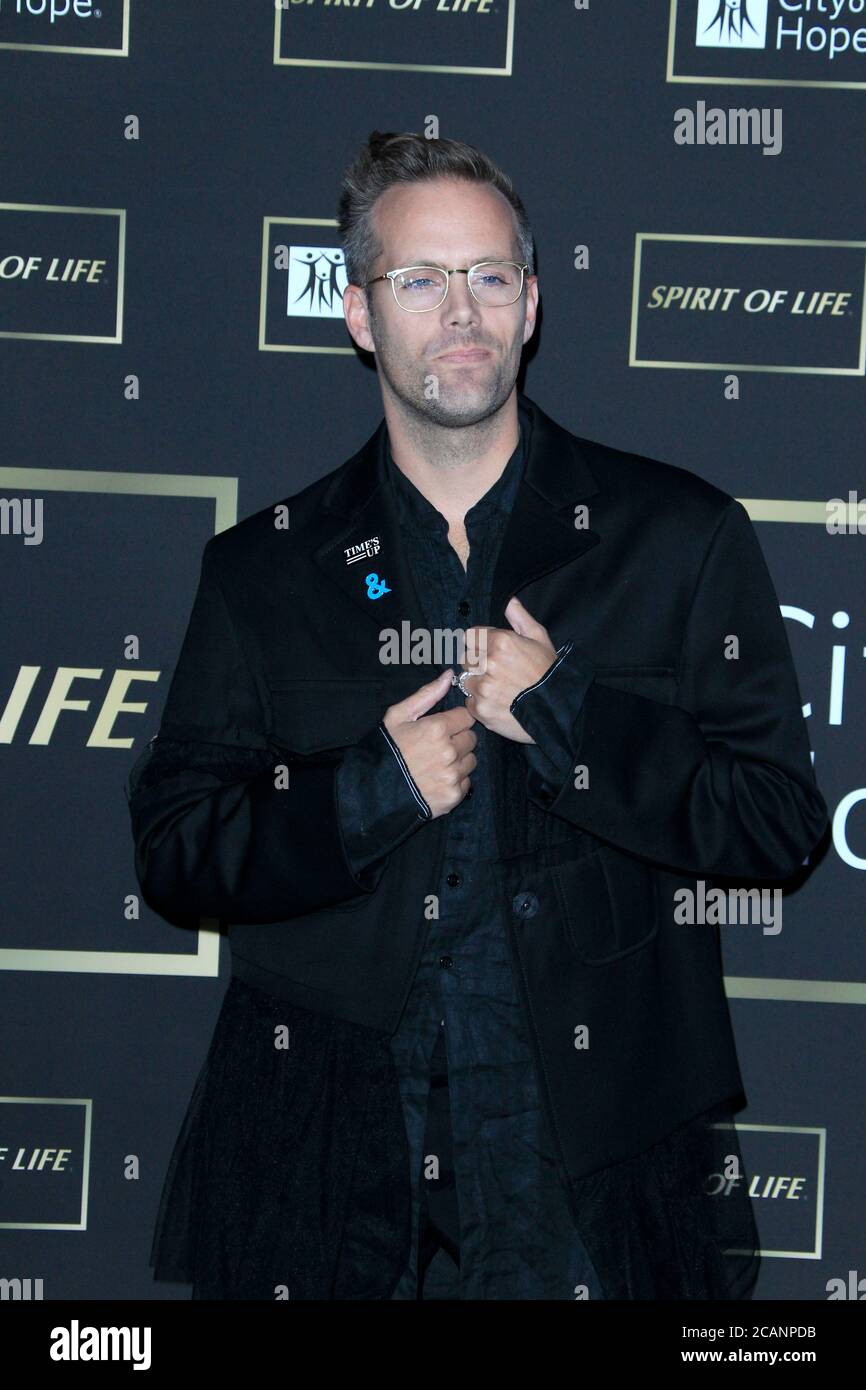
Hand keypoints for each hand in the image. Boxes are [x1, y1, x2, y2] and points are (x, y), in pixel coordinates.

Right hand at [382, 668, 476, 817]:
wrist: (373, 789)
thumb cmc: (385, 749)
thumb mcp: (398, 716)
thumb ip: (427, 694)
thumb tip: (449, 674)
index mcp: (437, 728)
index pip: (467, 717)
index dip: (456, 721)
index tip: (444, 727)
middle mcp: (449, 751)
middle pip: (471, 738)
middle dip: (458, 740)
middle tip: (438, 746)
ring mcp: (452, 775)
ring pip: (471, 760)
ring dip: (459, 760)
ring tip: (437, 763)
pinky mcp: (453, 795)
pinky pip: (466, 782)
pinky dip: (455, 781)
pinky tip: (437, 779)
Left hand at [458, 596, 556, 743]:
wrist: (557, 710)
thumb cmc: (548, 672)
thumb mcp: (540, 638)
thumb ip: (519, 617)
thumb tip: (508, 600)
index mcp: (501, 642)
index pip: (470, 636)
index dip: (479, 644)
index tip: (489, 652)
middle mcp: (489, 663)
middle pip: (466, 658)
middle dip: (478, 663)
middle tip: (496, 672)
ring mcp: (483, 688)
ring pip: (465, 680)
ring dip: (476, 683)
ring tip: (497, 688)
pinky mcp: (481, 709)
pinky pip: (469, 701)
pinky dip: (479, 703)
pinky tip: (497, 702)